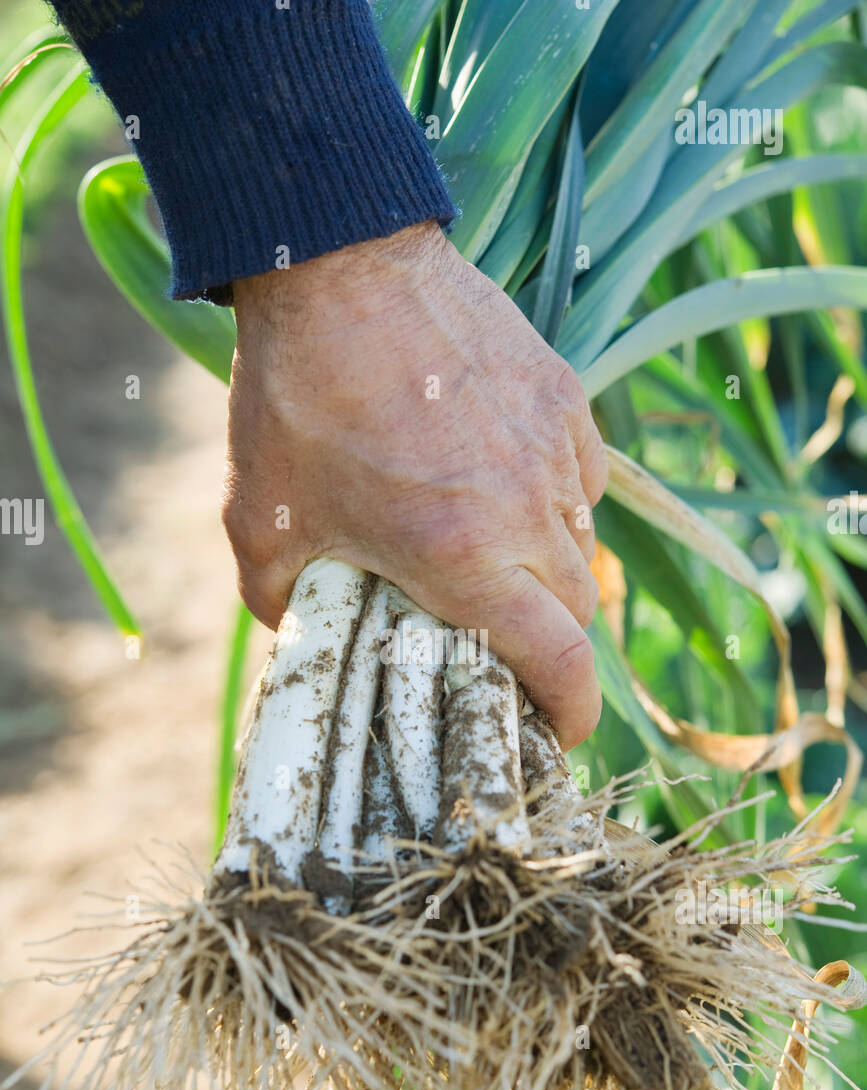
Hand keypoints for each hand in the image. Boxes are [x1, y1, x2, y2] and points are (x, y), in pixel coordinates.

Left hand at [225, 221, 606, 748]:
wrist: (337, 265)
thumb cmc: (293, 401)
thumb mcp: (261, 525)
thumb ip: (287, 604)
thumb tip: (305, 636)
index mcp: (466, 558)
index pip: (564, 663)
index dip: (574, 714)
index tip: (560, 735)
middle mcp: (529, 512)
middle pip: (579, 612)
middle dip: (552, 648)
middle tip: (504, 649)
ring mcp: (555, 451)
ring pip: (582, 545)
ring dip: (548, 575)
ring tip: (493, 563)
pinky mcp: (563, 398)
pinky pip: (581, 480)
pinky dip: (554, 506)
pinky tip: (504, 490)